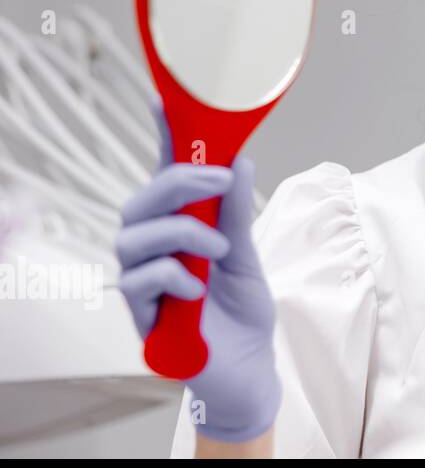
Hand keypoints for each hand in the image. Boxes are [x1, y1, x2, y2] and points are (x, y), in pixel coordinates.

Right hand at [116, 96, 281, 442]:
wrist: (249, 367)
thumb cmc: (242, 309)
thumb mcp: (248, 253)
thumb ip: (236, 211)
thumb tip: (238, 160)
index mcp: (181, 224)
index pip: (164, 174)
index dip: (163, 137)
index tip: (163, 100)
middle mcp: (154, 246)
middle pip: (140, 200)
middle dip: (178, 182)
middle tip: (219, 180)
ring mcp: (143, 279)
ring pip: (133, 236)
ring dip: (183, 233)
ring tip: (221, 250)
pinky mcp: (140, 313)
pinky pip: (138, 280)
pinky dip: (171, 276)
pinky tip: (197, 289)